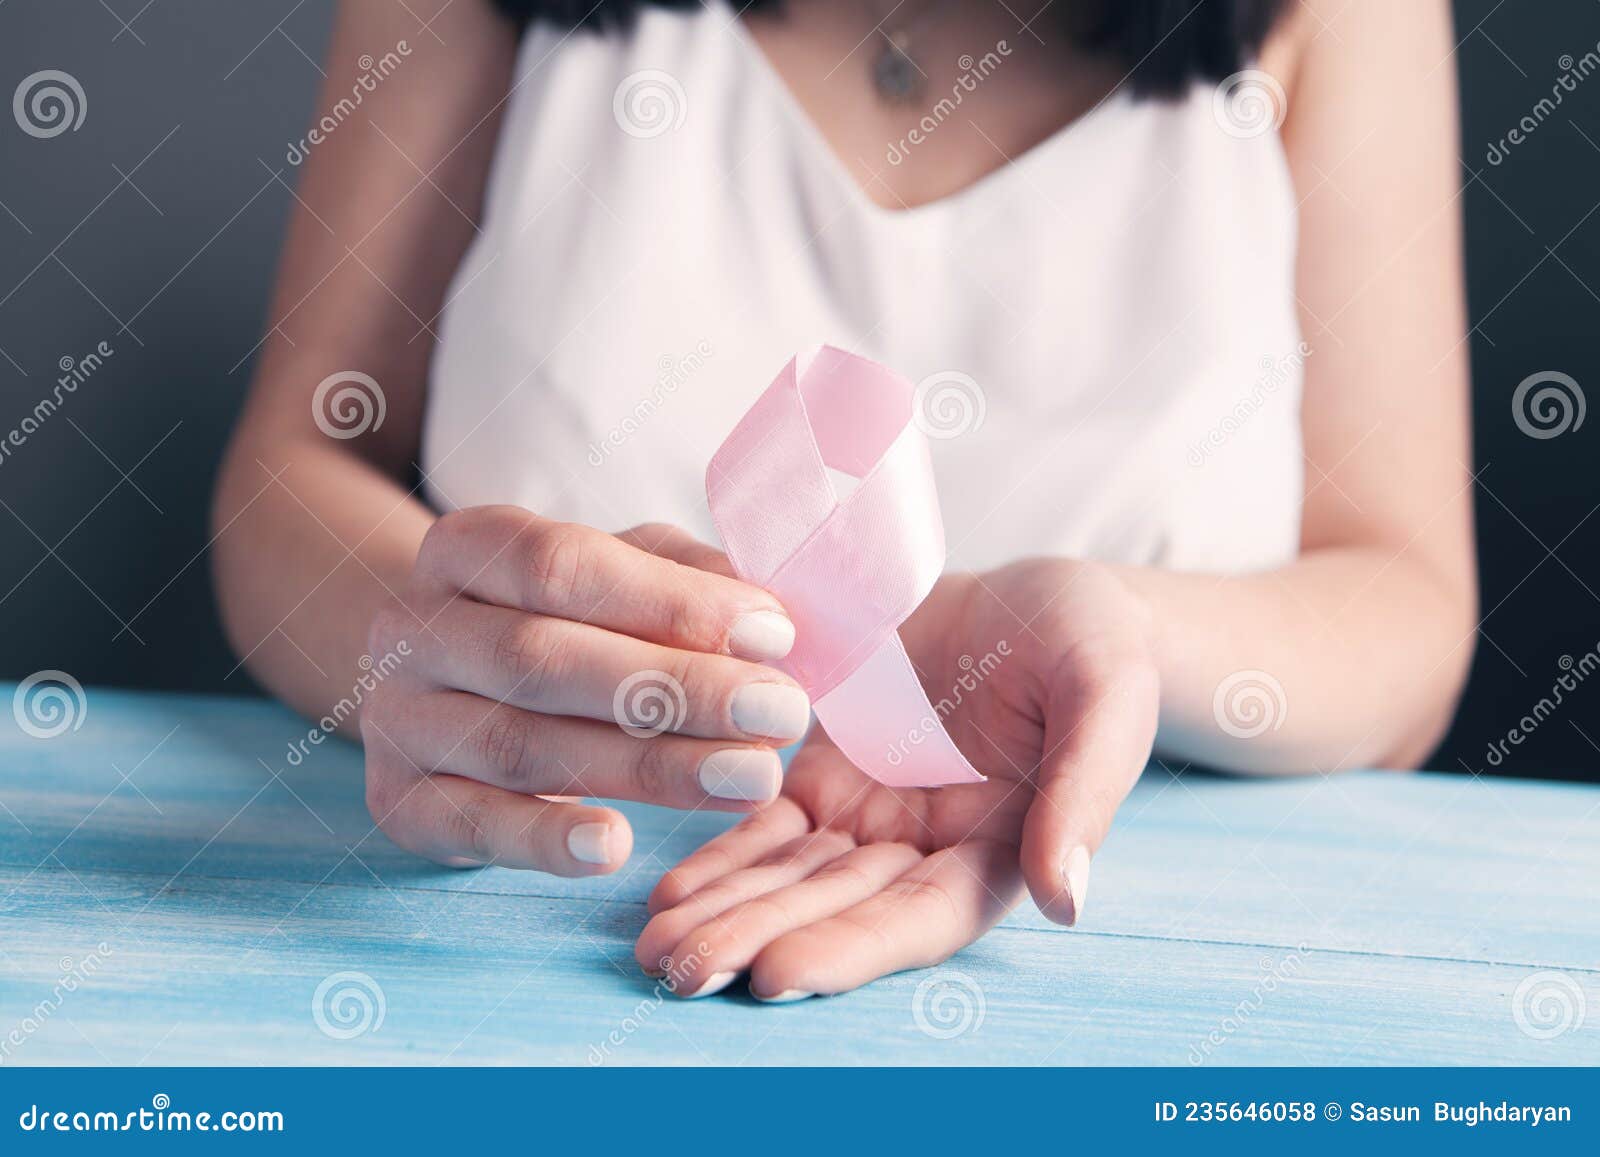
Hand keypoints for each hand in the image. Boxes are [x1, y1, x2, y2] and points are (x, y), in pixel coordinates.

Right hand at [360, 506, 811, 874]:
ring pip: (522, 746)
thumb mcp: (618, 572)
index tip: (773, 637)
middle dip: (676, 692)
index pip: (564, 564)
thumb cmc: (556, 618)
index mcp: (467, 547)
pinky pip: (472, 826)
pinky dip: (542, 840)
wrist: (434, 682)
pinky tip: (614, 848)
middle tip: (781, 716)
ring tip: (750, 778)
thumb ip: (687, 583)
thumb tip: (769, 629)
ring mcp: (399, 719)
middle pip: (544, 659)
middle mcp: (415, 628)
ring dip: (648, 768)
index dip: (672, 603)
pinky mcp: (400, 803)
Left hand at [636, 558, 1158, 998]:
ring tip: (651, 947)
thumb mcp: (1106, 695)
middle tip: (677, 971)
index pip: (918, 917)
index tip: (778, 972)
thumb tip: (1069, 899)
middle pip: (833, 908)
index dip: (851, 948)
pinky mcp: (827, 775)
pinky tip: (666, 890)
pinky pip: (765, 824)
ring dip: (723, 912)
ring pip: (787, 876)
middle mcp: (924, 850)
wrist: (1037, 600)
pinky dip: (720, 857)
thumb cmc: (1094, 644)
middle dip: (756, 940)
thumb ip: (1087, 791)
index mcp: (997, 848)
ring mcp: (869, 816)